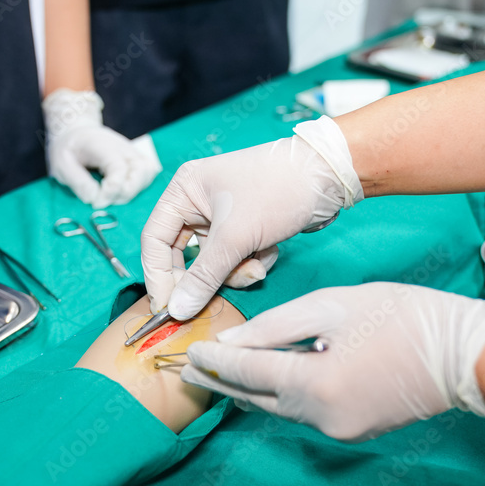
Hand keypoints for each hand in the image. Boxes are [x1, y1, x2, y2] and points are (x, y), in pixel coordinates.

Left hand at [42, 89, 159, 209]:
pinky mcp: (137, 159)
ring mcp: (133, 152)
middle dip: (125, 193)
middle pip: (140, 171)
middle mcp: (123, 147)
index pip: (118, 169)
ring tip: (113, 197)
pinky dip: (139, 186)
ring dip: (134, 191)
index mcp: (103, 145)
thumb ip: (77, 181)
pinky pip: (148, 173)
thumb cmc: (69, 149)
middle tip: (104, 200)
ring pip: (148, 173)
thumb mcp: (61, 164)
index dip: (111, 190)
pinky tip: (121, 191)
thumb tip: (93, 199)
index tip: (96, 203)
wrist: (78, 133)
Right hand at [140, 116, 362, 318]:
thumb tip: (176, 310)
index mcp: (184, 190)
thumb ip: (203, 277)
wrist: (330, 175)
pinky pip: (235, 258)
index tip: (166, 309)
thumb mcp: (236, 237)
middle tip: (210, 300)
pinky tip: (271, 251)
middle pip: (183, 256)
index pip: (154, 240)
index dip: (158, 277)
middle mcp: (197, 201)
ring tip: (258, 266)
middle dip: (205, 277)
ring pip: (213, 262)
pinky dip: (252, 262)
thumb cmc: (277, 190)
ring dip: (235, 272)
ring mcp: (223, 215)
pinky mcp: (246, 227)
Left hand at [181, 283, 484, 441]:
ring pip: (278, 410)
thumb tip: (234, 340)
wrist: (466, 355)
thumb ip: (277, 327)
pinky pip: (302, 414)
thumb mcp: (334, 306)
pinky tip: (266, 381)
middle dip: (221, 382)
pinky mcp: (352, 431)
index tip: (189, 351)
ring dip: (248, 391)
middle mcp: (321, 417)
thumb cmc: (403, 316)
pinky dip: (280, 396)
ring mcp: (338, 430)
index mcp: (316, 384)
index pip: (248, 373)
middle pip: (256, 399)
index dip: (215, 362)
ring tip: (218, 374)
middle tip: (187, 368)